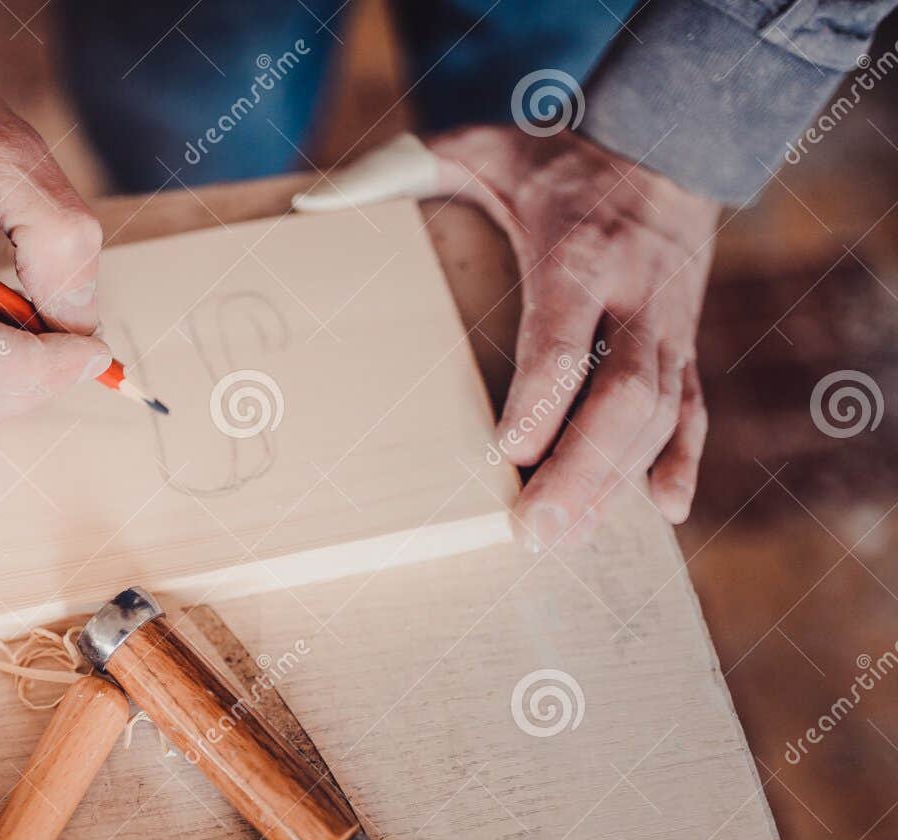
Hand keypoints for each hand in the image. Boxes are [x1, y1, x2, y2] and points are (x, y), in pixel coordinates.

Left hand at [407, 128, 718, 547]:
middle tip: (537, 527)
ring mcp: (669, 323)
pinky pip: (693, 406)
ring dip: (616, 478)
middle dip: (583, 465)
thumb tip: (313, 200)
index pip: (564, 335)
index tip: (510, 451)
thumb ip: (403, 167)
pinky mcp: (685, 342)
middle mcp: (635, 294)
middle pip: (623, 391)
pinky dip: (684, 458)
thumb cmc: (556, 160)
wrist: (673, 139)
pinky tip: (665, 508)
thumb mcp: (482, 147)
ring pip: (658, 412)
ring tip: (567, 535)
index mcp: (580, 251)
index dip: (545, 397)